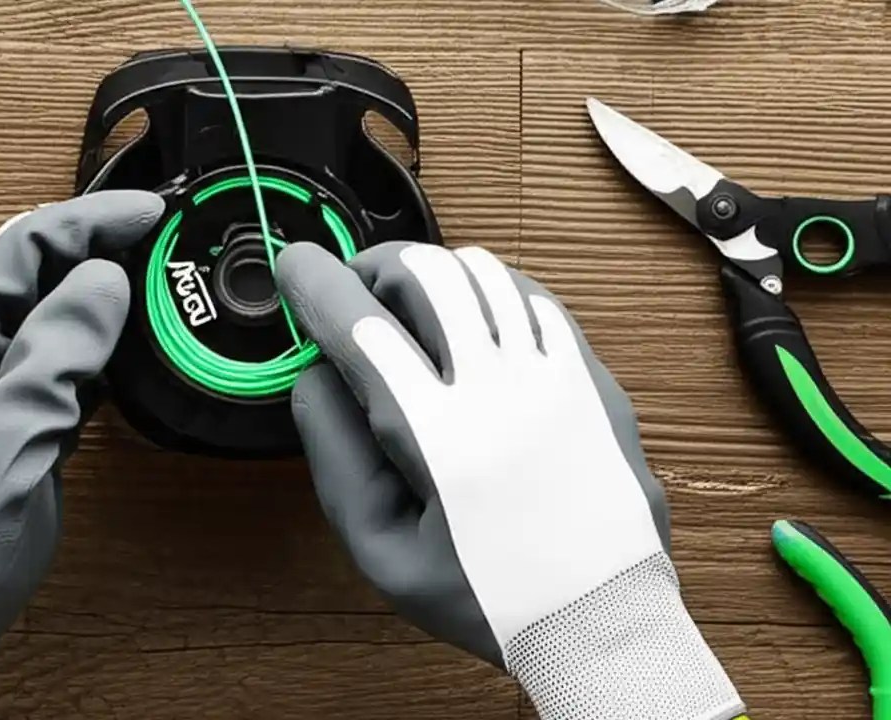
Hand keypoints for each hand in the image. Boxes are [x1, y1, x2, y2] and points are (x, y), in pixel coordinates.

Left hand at [0, 191, 163, 719]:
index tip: (149, 213)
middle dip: (99, 238)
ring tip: (161, 271)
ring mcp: (1, 373)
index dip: (87, 220)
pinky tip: (139, 335)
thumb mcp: (10, 433)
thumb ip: (55, 353)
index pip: (22, 247)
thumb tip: (104, 280)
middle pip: (41, 264)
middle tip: (164, 232)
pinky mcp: (29, 404)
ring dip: (107, 282)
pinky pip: (72, 348)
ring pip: (60, 304)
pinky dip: (108, 333)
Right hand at [277, 242, 745, 719]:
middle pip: (426, 274)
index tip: (293, 267)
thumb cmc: (486, 596)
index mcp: (441, 439)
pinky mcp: (592, 376)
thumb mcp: (381, 550)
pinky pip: (532, 297)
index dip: (314, 284)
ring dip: (430, 274)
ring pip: (484, 272)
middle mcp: (504, 390)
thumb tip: (312, 375)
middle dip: (373, 267)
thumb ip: (335, 458)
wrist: (602, 620)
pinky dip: (485, 292)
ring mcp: (558, 375)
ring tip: (408, 311)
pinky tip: (470, 327)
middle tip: (355, 298)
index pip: (361, 327)